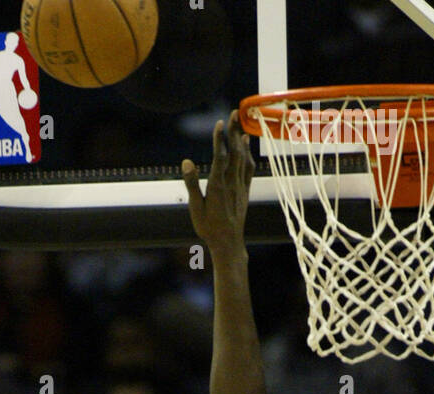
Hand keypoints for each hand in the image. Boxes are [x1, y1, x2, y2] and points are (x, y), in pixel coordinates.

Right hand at [182, 111, 253, 252]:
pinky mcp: (245, 190)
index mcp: (217, 186)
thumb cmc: (209, 227)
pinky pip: (248, 167)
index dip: (219, 139)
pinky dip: (247, 153)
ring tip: (240, 121)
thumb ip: (191, 184)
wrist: (228, 243)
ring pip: (242, 157)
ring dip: (240, 138)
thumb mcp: (195, 208)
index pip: (219, 157)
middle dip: (233, 131)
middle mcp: (231, 183)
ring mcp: (240, 186)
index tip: (219, 123)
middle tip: (234, 111)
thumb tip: (186, 162)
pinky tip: (246, 142)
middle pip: (233, 152)